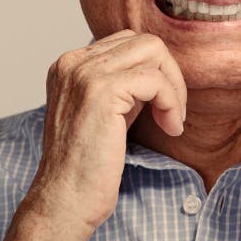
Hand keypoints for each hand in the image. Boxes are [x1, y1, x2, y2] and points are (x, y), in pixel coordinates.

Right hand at [3, 30, 186, 240]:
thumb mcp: (105, 109)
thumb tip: (162, 67)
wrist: (65, 199)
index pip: (128, 41)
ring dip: (174, 87)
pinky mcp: (102, 91)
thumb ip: (124, 82)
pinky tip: (170, 127)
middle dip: (170, 74)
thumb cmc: (87, 163)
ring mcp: (85, 73)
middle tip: (174, 111)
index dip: (156, 70)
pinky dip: (171, 103)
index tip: (162, 103)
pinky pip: (156, 81)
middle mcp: (73, 62)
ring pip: (153, 53)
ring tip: (173, 119)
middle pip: (144, 41)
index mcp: (69, 63)